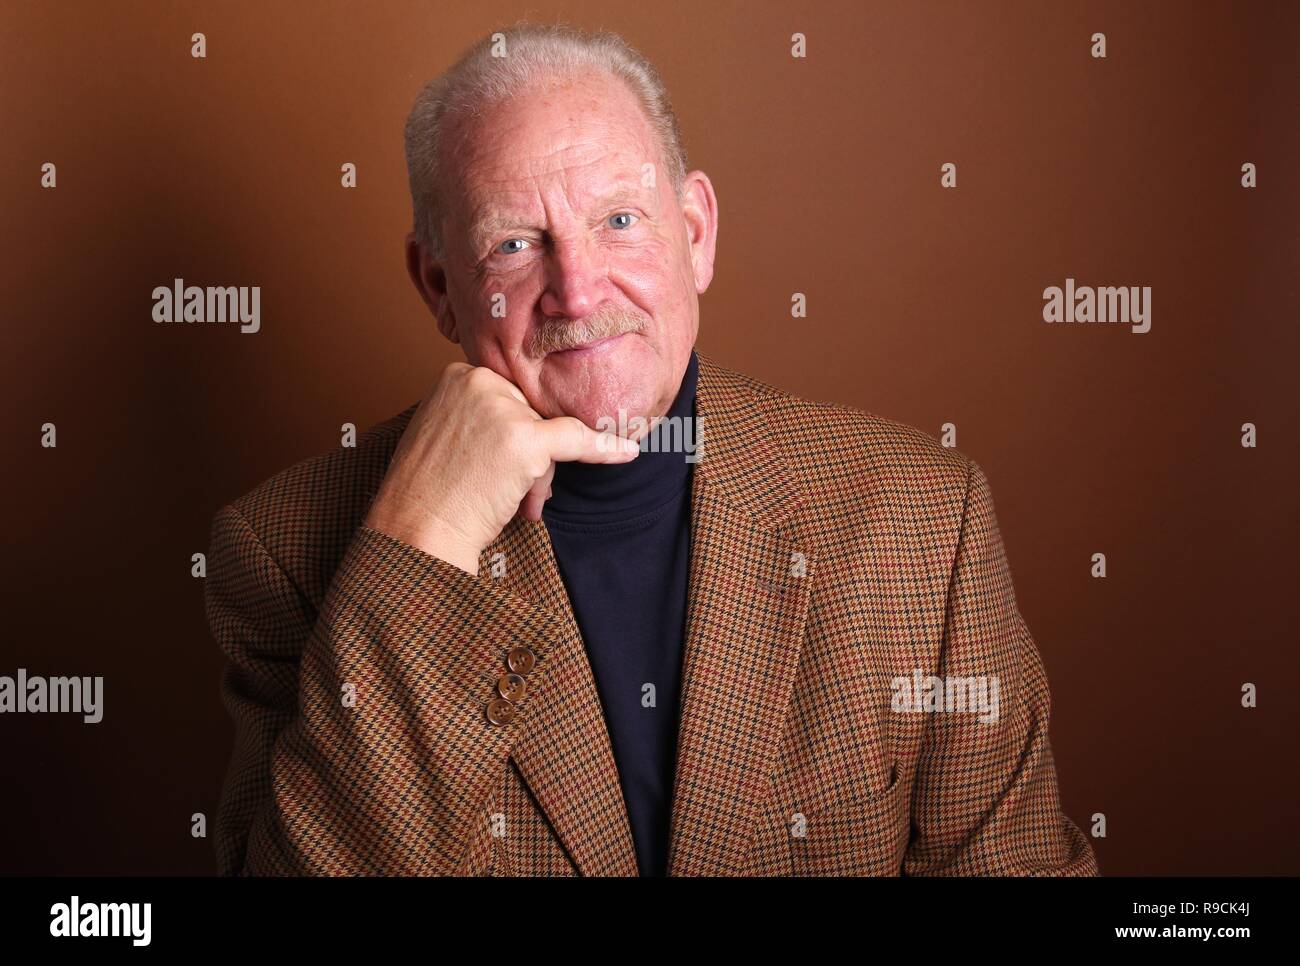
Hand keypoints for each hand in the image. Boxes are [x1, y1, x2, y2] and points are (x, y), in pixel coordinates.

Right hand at [363, 362, 638, 574]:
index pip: (512, 399)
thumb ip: (485, 415)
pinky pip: (577, 441)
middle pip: (532, 415)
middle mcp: (479, 381)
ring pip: (548, 436)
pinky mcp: (525, 439)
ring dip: (535, 476)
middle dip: (527, 456)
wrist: (415, 530)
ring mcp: (503, 409)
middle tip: (500, 490)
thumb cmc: (429, 492)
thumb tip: (540, 425)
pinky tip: (628, 451)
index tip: (496, 464)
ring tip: (505, 500)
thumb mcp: (447, 433)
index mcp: (459, 374)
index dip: (512, 436)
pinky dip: (604, 449)